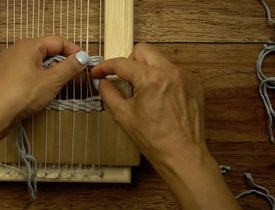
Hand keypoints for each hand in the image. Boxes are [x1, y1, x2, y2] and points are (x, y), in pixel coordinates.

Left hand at [0, 36, 86, 126]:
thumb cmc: (20, 95)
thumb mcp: (51, 81)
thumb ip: (69, 67)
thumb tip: (82, 57)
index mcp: (29, 45)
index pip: (58, 41)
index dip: (74, 51)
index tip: (85, 63)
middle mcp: (16, 50)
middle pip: (46, 51)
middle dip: (62, 62)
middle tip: (74, 76)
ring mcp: (7, 63)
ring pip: (35, 63)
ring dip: (50, 72)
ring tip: (58, 86)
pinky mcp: (2, 77)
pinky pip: (25, 72)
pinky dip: (37, 78)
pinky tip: (39, 92)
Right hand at [91, 43, 204, 164]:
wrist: (181, 154)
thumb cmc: (154, 139)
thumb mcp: (123, 115)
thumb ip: (108, 93)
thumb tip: (101, 81)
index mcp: (150, 79)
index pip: (121, 63)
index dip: (105, 66)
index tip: (98, 72)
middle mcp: (170, 72)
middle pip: (142, 50)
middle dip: (129, 61)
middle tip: (123, 78)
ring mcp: (184, 77)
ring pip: (159, 60)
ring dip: (146, 69)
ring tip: (142, 92)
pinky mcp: (193, 85)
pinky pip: (172, 72)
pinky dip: (161, 79)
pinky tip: (159, 98)